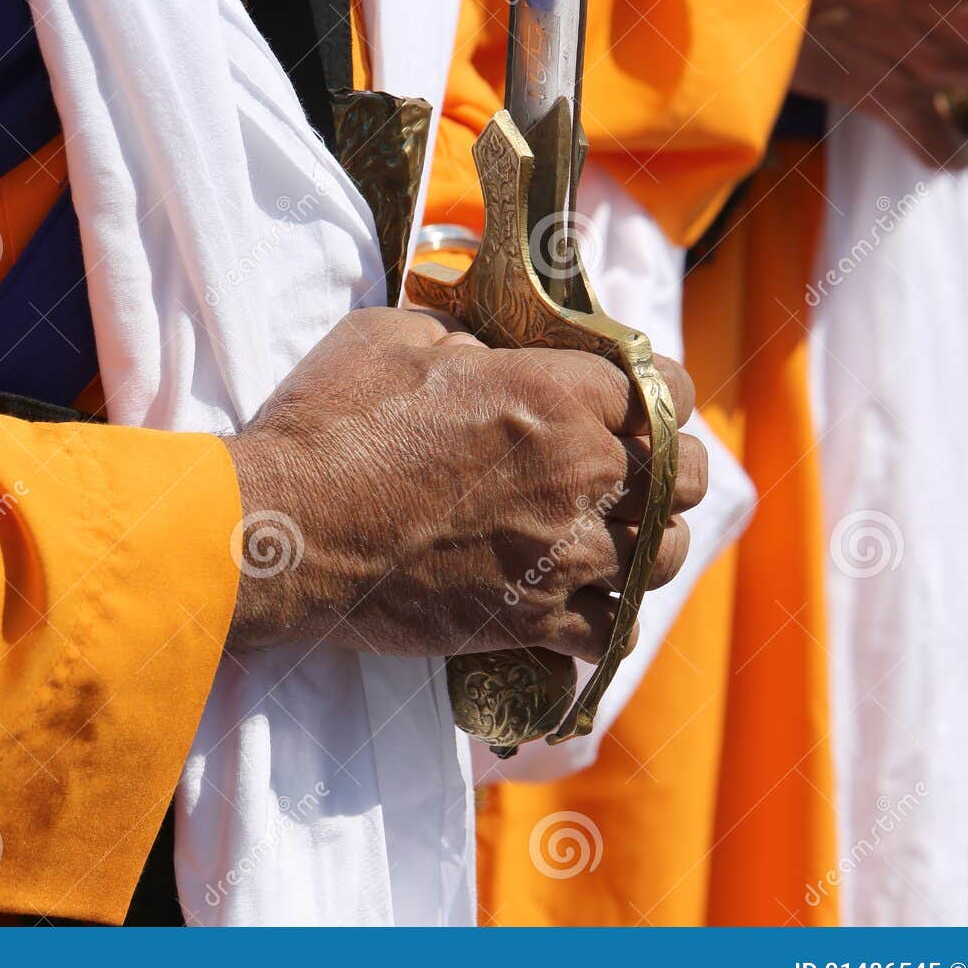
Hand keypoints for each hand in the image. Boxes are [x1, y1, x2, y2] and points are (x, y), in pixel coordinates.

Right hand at [222, 307, 705, 661]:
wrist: (283, 532)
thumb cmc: (327, 426)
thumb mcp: (392, 337)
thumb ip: (465, 340)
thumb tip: (487, 355)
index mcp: (553, 393)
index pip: (661, 389)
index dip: (661, 394)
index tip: (647, 406)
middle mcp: (576, 474)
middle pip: (684, 478)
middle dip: (671, 472)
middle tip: (641, 476)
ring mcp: (560, 555)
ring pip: (663, 558)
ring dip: (651, 546)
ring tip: (623, 542)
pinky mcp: (531, 620)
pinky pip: (614, 630)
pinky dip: (610, 618)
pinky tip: (588, 606)